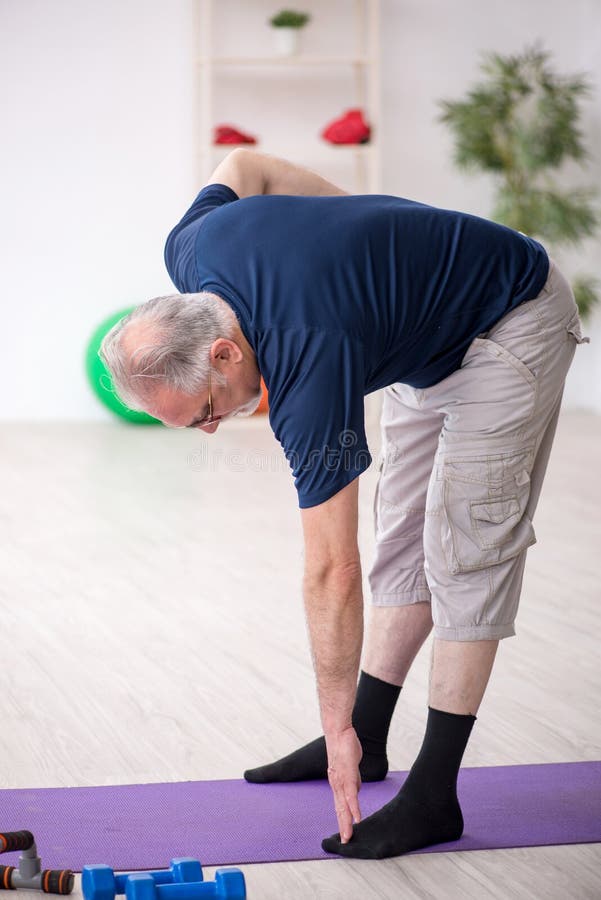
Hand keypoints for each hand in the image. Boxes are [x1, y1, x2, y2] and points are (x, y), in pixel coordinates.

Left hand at [325, 726, 361, 842]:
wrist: (339, 732)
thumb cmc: (345, 748)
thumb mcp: (351, 768)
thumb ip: (353, 780)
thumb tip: (356, 792)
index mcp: (337, 784)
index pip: (340, 805)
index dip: (342, 820)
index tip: (345, 833)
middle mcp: (336, 785)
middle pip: (340, 810)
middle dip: (342, 827)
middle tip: (345, 842)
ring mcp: (341, 780)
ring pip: (344, 805)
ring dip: (346, 822)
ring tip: (349, 836)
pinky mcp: (348, 775)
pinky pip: (351, 794)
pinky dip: (354, 807)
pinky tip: (357, 818)